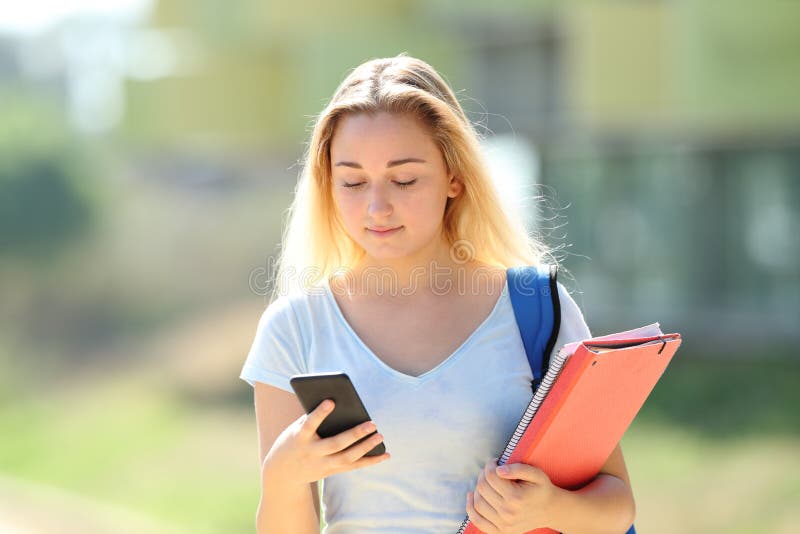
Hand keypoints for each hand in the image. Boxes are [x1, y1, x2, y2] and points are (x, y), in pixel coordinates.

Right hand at [262, 400, 389, 486]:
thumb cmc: (294, 440)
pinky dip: (370, 461)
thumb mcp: (297, 428)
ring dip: (365, 447)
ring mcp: (322, 465)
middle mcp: (312, 453)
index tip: (331, 400)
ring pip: (347, 457)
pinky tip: (385, 454)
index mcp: (300, 438)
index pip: (310, 424)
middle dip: (355, 434)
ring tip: (380, 435)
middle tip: (372, 423)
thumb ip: (315, 418)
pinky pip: (353, 467)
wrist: (283, 472)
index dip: (320, 413)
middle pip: (335, 444)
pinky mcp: (331, 471)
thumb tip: (340, 405)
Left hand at [466, 459, 559, 532]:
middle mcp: (508, 513)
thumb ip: (518, 469)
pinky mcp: (500, 531)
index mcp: (516, 498)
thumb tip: (499, 469)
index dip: (490, 465)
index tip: (495, 461)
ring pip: (478, 502)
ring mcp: (503, 525)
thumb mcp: (536, 474)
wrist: (550, 510)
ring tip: (485, 482)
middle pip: (482, 488)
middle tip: (490, 470)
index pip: (491, 476)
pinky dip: (471, 509)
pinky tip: (472, 496)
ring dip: (477, 489)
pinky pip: (478, 521)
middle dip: (483, 474)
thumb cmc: (541, 489)